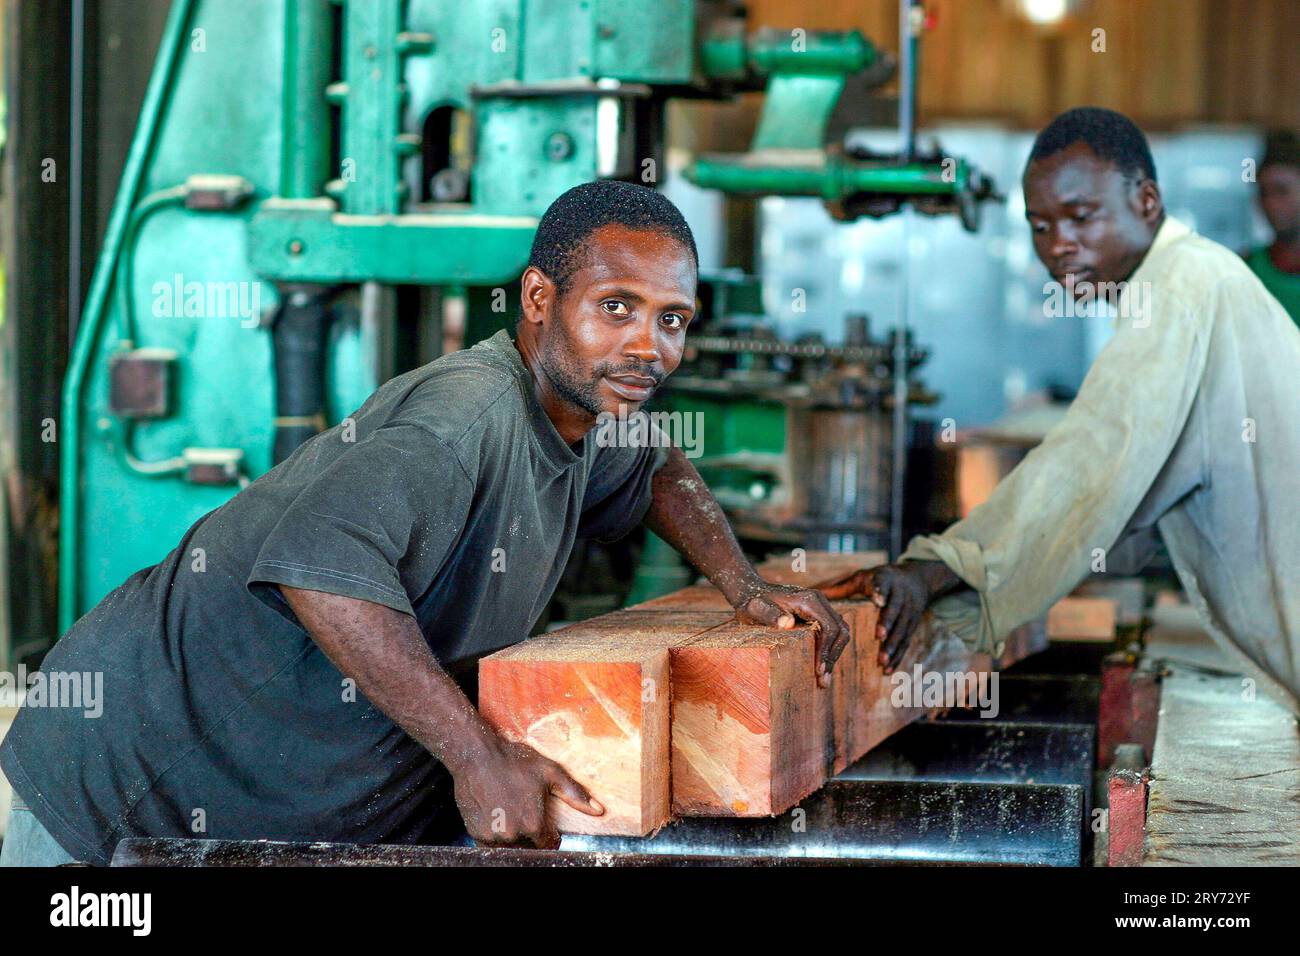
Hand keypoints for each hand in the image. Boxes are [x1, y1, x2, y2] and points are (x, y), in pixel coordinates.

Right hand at [452, 733, 602, 848]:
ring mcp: (493, 836)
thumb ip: (575, 794)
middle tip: (524, 814)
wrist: (477, 755)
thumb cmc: (514, 760)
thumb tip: (599, 811)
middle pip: (528, 847)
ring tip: (510, 813)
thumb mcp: (550, 772)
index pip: (547, 845)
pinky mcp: (476, 833)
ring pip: (509, 847)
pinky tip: (496, 815)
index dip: (547, 835)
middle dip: (529, 836)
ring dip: (512, 837)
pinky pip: (490, 845)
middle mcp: (513, 834)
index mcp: (534, 823)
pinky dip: (495, 835)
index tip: (544, 826)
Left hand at [732, 581, 851, 687]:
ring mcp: (820, 607)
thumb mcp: (755, 609)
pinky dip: (830, 649)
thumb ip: (769, 615)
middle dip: (833, 656)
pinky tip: (821, 665)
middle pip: (840, 630)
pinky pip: (832, 632)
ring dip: (834, 654)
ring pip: (840, 632)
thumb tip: (788, 623)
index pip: (829, 627)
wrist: (750, 592)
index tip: (818, 670)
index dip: (826, 650)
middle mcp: (819, 601)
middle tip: (823, 680)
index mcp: (809, 600)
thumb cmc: (751, 603)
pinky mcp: (818, 614)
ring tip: (823, 678)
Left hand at [819, 564, 929, 673]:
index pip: (884, 584)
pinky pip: (906, 641)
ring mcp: (910, 610)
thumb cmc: (880, 580)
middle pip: (896, 610)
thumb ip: (841, 587)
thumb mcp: (862, 578)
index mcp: (885, 580)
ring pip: (902, 628)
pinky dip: (898, 656)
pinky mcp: (913, 624)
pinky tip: (888, 669)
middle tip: (879, 637)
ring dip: (893, 645)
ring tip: (882, 661)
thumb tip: (813, 591)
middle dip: (888, 623)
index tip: (879, 601)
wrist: (916, 580)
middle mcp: (900, 594)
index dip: (882, 592)